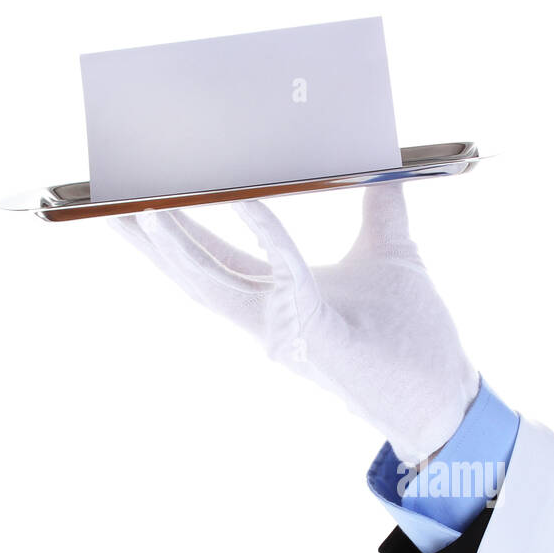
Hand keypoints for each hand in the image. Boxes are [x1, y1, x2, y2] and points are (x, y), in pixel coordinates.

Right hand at [110, 183, 479, 462]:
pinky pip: (281, 276)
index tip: (141, 190)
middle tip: (106, 199)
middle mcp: (271, 320)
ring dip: (176, 245)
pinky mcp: (316, 335)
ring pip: (215, 285)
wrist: (447, 393)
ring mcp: (287, 332)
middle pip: (195, 273)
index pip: (216, 256)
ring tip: (140, 206)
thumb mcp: (392, 251)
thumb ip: (379, 203)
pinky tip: (244, 197)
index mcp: (280, 298)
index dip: (178, 224)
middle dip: (150, 238)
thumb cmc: (417, 334)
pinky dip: (264, 234)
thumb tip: (382, 159)